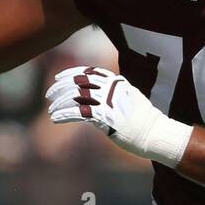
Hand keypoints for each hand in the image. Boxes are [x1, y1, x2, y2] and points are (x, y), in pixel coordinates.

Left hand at [46, 66, 191, 166]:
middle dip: (61, 86)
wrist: (155, 133)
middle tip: (49, 94)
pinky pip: (78, 112)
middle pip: (79, 81)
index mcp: (116, 81)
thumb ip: (116, 93)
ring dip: (60, 102)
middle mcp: (111, 88)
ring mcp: (107, 101)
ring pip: (75, 96)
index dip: (72, 73)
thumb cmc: (144, 120)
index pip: (89, 71)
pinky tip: (56, 118)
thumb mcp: (131, 99)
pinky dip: (64, 114)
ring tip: (51, 109)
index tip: (59, 78)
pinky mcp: (104, 117)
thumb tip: (102, 95)